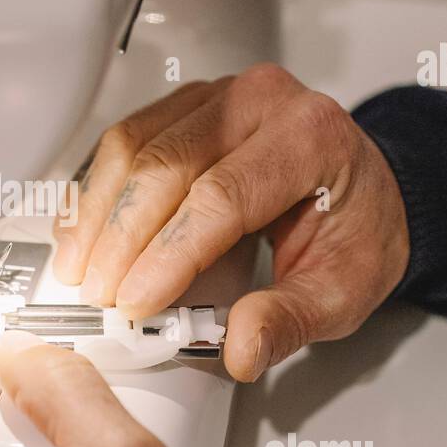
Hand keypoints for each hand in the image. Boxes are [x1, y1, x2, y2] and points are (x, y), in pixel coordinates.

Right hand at [53, 63, 408, 380]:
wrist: (369, 189)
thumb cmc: (357, 230)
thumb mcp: (344, 290)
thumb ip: (290, 320)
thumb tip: (241, 349)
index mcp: (309, 138)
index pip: (222, 195)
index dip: (169, 253)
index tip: (136, 301)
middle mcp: (261, 101)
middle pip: (167, 163)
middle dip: (122, 237)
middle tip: (99, 294)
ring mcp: (218, 97)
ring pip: (135, 144)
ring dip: (98, 211)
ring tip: (78, 268)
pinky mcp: (186, 106)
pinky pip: (127, 138)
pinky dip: (98, 188)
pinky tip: (83, 231)